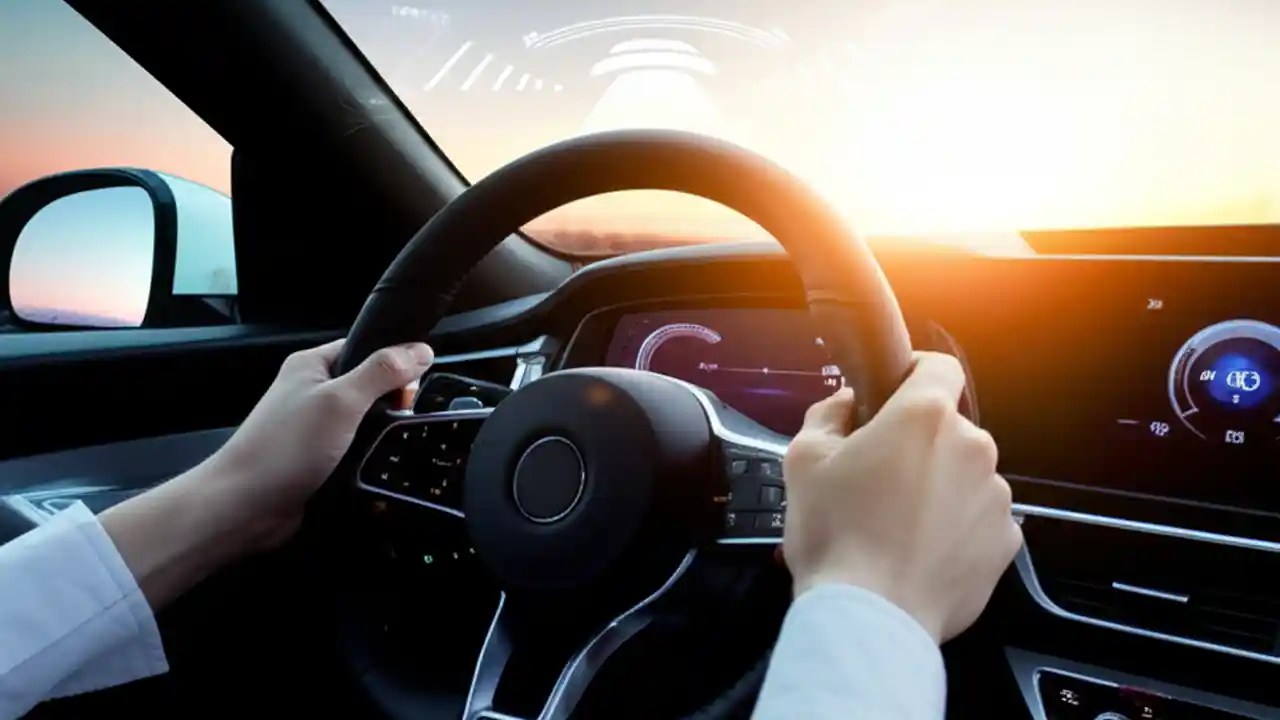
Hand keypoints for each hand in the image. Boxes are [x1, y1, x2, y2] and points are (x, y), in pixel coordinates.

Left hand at [102, 339, 432, 608]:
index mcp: (312, 364)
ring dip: (379, 436)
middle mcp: (312, 392)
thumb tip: (420, 350)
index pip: (366, 348)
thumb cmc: (283, 448)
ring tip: (380, 447)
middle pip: (371, 386)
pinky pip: (356, 450)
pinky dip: (367, 458)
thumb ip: (382, 372)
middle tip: (393, 420)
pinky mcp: (319, 458)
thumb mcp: (341, 400)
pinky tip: (370, 466)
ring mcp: (315, 427)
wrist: (245, 507)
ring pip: (366, 422)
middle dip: (389, 404)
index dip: (393, 363)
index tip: (408, 388)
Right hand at [781, 351, 1021, 642]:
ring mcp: (996, 497)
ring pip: (965, 476)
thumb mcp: (804, 461)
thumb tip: (847, 403)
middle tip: (877, 480)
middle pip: (949, 429)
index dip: (914, 374)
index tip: (892, 396)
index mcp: (924, 417)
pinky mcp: (1007, 542)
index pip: (938, 366)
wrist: (871, 617)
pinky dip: (956, 530)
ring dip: (939, 489)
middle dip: (919, 446)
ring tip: (897, 527)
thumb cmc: (835, 534)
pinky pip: (979, 520)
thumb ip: (828, 415)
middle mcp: (973, 447)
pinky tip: (920, 553)